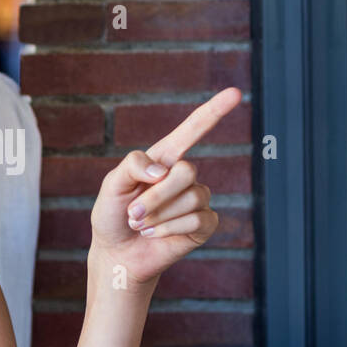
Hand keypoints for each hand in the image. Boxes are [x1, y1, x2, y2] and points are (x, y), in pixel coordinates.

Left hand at [89, 87, 242, 288]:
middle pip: (187, 170)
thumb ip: (133, 165)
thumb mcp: (112, 184)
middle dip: (156, 196)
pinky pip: (197, 220)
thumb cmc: (113, 216)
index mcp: (163, 158)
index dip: (213, 111)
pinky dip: (170, 229)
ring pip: (191, 197)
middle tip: (133, 214)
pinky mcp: (204, 224)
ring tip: (141, 225)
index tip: (235, 93)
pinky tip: (155, 235)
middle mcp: (183, 175)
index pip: (192, 130)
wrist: (117, 253)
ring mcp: (197, 199)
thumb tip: (164, 169)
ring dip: (159, 215)